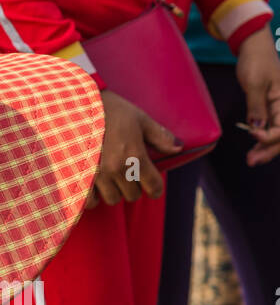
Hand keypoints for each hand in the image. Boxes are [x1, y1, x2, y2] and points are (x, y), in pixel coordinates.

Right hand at [86, 90, 180, 207]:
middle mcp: (117, 169)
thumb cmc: (111, 109)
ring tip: (110, 176)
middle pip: (133, 195)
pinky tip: (94, 183)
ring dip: (114, 191)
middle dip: (133, 186)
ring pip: (113, 199)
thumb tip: (179, 148)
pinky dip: (93, 195)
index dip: (155, 188)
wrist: (74, 102)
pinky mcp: (80, 176)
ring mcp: (97, 174)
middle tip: (127, 172)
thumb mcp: (139, 118)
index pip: (154, 188)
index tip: (151, 184)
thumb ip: (160, 136)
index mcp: (135, 156)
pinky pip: (91, 201)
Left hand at [234, 27, 279, 165]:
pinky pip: (273, 129)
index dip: (267, 137)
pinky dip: (264, 139)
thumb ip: (256, 106)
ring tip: (251, 159)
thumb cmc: (255, 61)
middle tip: (251, 161)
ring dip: (266, 149)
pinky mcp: (275, 108)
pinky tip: (254, 145)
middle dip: (268, 151)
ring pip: (279, 136)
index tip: (250, 134)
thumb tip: (257, 128)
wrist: (255, 45)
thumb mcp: (254, 83)